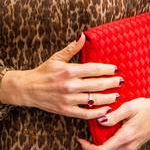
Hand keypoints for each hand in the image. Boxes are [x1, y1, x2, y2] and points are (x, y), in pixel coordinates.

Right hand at [0, 32, 120, 118]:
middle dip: (112, 83)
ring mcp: (68, 99)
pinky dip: (97, 113)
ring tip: (117, 96)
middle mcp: (70, 85)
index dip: (107, 69)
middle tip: (121, 82)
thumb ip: (72, 49)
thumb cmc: (43, 72)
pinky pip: (85, 114)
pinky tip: (106, 110)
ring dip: (108, 98)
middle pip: (97, 84)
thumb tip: (83, 36)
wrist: (28, 89)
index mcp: (69, 71)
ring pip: (93, 99)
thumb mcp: (56, 58)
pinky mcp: (66, 110)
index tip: (116, 69)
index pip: (94, 69)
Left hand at [78, 92, 149, 149]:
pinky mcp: (135, 144)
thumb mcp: (130, 107)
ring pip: (112, 145)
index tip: (80, 139)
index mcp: (126, 137)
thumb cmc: (148, 107)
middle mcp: (128, 146)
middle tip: (90, 124)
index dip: (88, 147)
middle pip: (105, 147)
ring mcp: (132, 146)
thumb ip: (114, 116)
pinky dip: (112, 136)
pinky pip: (119, 143)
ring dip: (104, 136)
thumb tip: (100, 121)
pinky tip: (113, 124)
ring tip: (102, 121)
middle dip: (95, 139)